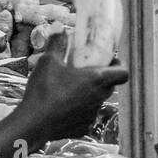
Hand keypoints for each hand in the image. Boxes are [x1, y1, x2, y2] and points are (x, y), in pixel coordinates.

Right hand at [0, 37, 127, 157]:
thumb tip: (60, 29)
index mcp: (96, 80)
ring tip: (69, 89)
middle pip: (109, 86)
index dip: (120, 65)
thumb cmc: (44, 90)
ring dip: (88, 94)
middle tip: (85, 71)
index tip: (110, 60)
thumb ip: (57, 43)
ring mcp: (91, 115)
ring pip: (96, 101)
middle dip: (101, 78)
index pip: (123, 73)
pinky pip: (84, 116)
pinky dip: (78, 111)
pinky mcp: (82, 129)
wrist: (33, 123)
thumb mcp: (48, 61)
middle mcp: (99, 98)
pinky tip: (62, 107)